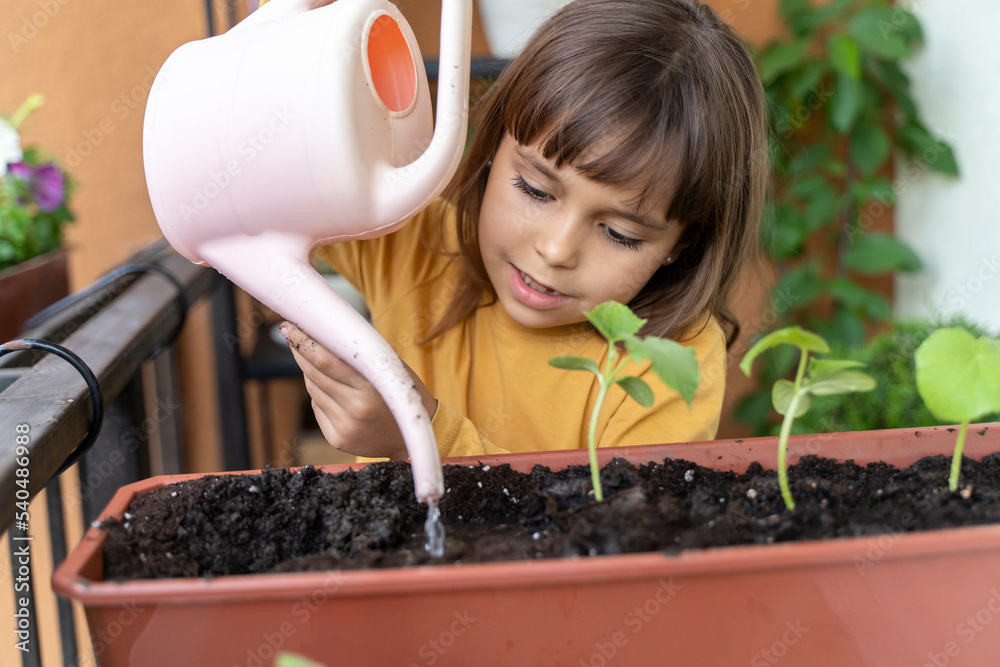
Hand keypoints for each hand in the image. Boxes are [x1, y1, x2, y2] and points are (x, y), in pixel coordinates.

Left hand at [281, 322, 436, 459]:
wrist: (412, 438)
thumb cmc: (404, 395)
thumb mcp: (392, 369)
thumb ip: (363, 354)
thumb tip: (328, 332)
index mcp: (371, 387)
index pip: (326, 360)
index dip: (304, 342)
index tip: (290, 327)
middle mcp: (356, 408)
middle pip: (314, 373)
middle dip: (300, 351)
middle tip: (291, 334)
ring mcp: (345, 426)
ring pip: (313, 389)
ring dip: (311, 372)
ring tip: (318, 361)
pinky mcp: (337, 439)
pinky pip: (318, 407)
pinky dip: (320, 395)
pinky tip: (334, 391)